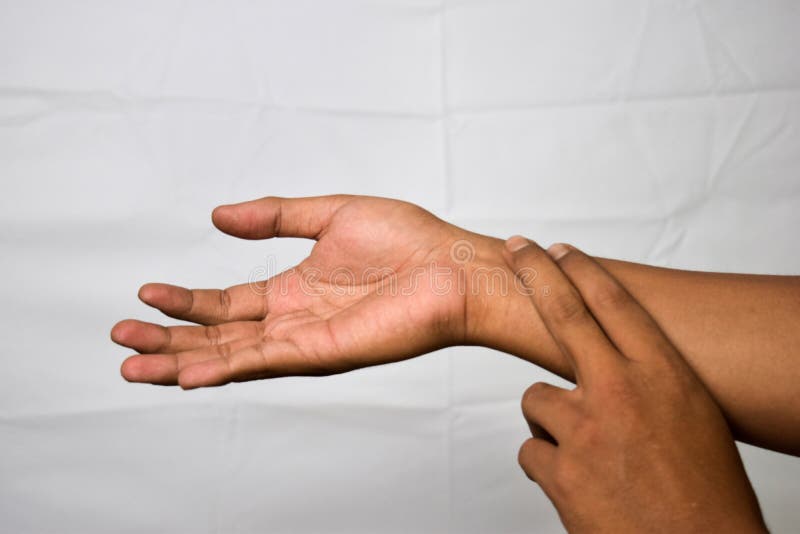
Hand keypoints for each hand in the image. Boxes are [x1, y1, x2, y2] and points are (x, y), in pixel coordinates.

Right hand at [111, 195, 485, 388]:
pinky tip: (188, 374)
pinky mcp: (325, 353)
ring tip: (133, 364)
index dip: (185, 303)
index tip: (145, 292)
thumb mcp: (329, 214)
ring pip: (233, 356)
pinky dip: (225, 369)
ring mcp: (307, 341)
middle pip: (219, 337)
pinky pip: (266, 363)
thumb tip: (217, 215)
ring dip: (182, 361)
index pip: (227, 304)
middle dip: (169, 341)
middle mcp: (295, 322)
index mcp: (295, 291)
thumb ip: (275, 216)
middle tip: (121, 341)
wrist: (456, 265)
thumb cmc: (409, 240)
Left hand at [503, 237, 766, 532]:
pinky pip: (532, 450)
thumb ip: (649, 379)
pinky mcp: (560, 471)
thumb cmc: (706, 491)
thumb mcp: (692, 415)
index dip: (581, 269)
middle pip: (562, 313)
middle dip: (535, 273)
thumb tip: (612, 357)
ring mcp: (587, 430)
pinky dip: (549, 464)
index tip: (559, 249)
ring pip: (536, 399)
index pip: (614, 302)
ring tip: (591, 456)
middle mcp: (622, 391)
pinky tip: (581, 486)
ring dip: (553, 423)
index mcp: (664, 375)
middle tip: (516, 249)